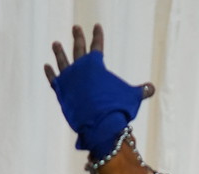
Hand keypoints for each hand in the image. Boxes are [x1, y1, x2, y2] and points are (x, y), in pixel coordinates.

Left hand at [44, 25, 155, 157]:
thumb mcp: (132, 97)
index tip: (97, 26)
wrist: (100, 123)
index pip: (97, 46)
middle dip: (78, 37)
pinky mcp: (60, 91)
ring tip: (56, 43)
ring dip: (59, 52)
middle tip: (76, 28)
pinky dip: (50, 72)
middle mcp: (80, 69)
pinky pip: (53, 79)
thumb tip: (151, 88)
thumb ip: (140, 91)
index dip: (98, 36)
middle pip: (78, 49)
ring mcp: (68, 79)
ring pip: (62, 61)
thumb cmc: (117, 108)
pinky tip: (47, 66)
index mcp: (96, 67)